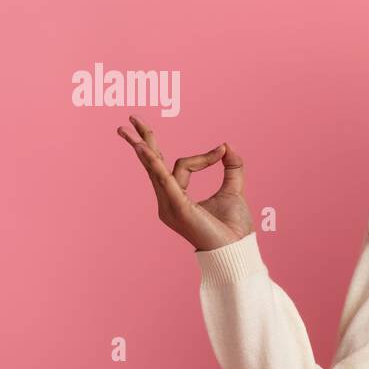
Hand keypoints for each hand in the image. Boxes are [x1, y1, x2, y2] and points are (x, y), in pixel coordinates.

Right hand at [116, 114, 253, 251]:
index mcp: (177, 196)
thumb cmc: (233, 227)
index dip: (203, 156)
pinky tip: (144, 150)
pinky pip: (164, 181)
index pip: (180, 165)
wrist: (237, 250)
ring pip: (157, 169)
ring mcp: (169, 205)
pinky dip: (155, 164)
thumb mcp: (234, 190)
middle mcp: (168, 200)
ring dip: (144, 147)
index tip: (222, 150)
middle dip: (143, 140)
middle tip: (131, 118)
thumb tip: (227, 145)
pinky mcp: (178, 208)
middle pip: (152, 164)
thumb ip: (232, 167)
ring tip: (130, 128)